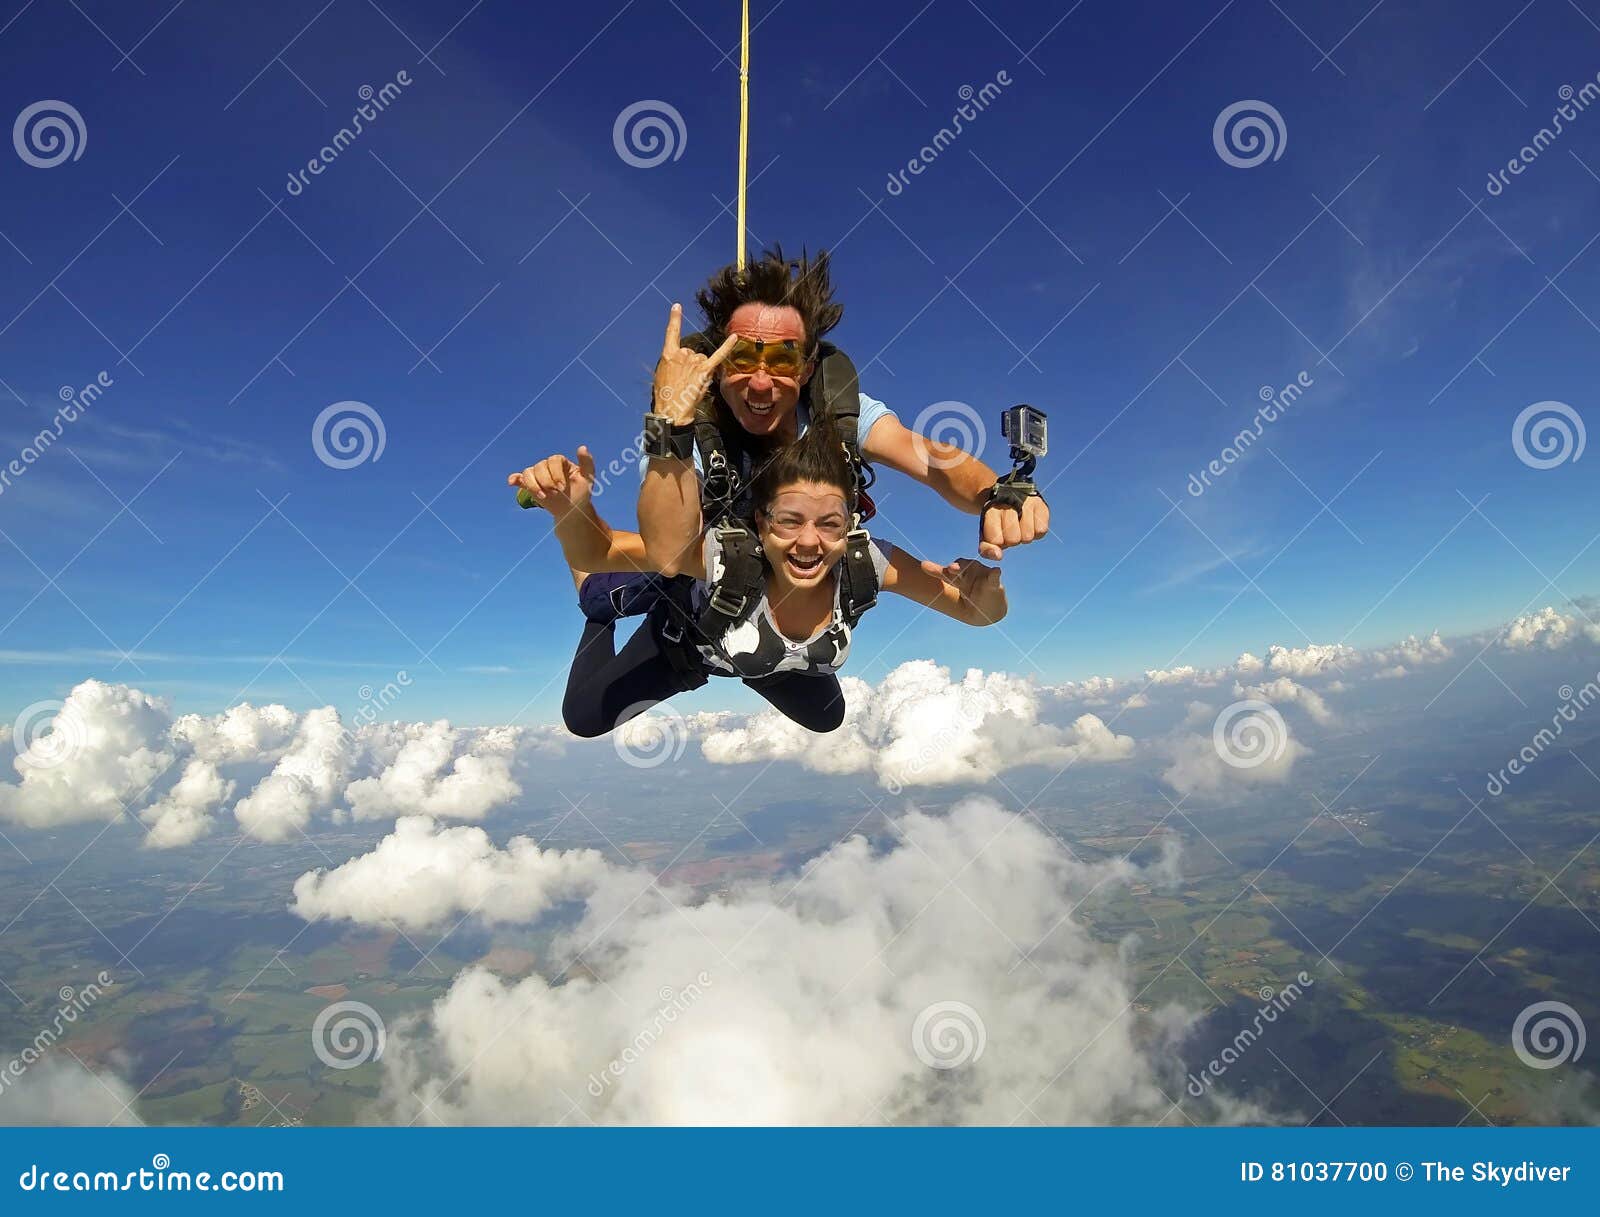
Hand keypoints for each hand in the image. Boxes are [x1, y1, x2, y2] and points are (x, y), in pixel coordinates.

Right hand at [507, 447, 596, 515]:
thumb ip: (587, 463)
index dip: (556, 473)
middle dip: (546, 481)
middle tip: (555, 494)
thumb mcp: (588, 479)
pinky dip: (514, 479)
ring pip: (528, 473)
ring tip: (543, 496)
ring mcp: (538, 475)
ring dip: (533, 485)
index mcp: (561, 462)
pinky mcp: (530, 485)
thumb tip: (581, 447)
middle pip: (540, 466)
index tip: (562, 488)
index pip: (554, 460)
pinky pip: (519, 479)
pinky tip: (511, 483)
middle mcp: (548, 466)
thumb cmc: (581, 493)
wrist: (572, 510)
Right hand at [653, 302, 739, 423]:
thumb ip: (672, 365)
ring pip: (702, 359)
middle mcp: (681, 354)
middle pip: (692, 353)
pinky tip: (735, 337)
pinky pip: (718, 356)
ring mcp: (693, 362)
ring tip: (692, 385)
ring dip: (700, 370)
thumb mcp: (661, 377)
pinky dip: (727, 346)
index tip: (678, 307)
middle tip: (684, 382)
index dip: (675, 319)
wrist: (671, 411)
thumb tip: (682, 365)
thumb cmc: (665, 397)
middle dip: (691, 366)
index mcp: (668, 355)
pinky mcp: (705, 371)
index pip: (672, 333)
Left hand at [920, 557, 1006, 623]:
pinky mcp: (993, 580)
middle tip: (951, 569)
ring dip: (969, 568)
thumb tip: (921, 566)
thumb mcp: (958, 593)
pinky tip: (996, 571)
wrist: (991, 607)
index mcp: (958, 577)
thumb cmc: (971, 596)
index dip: (934, 570)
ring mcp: (981, 575)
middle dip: (956, 567)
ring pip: (974, 569)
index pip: (944, 573)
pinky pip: (993, 577)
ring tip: (961, 568)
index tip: (923, 566)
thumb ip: (943, 577)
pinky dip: (994, 574)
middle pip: (960, 568)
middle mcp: (968, 572)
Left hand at [978, 493, 1049, 559]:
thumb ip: (986, 549)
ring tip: (1021, 526)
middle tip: (1011, 530)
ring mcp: (1025, 502)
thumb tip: (998, 556)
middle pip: (1013, 539)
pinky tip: (1031, 523)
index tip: (998, 532)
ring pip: (1028, 536)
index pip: (996, 540)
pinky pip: (1041, 530)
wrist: (1011, 496)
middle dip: (1012, 540)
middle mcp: (1008, 503)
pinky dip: (1037, 531)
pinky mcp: (1040, 504)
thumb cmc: (998, 521)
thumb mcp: (987, 534)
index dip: (998, 542)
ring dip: (1025, 536)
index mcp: (990, 510)